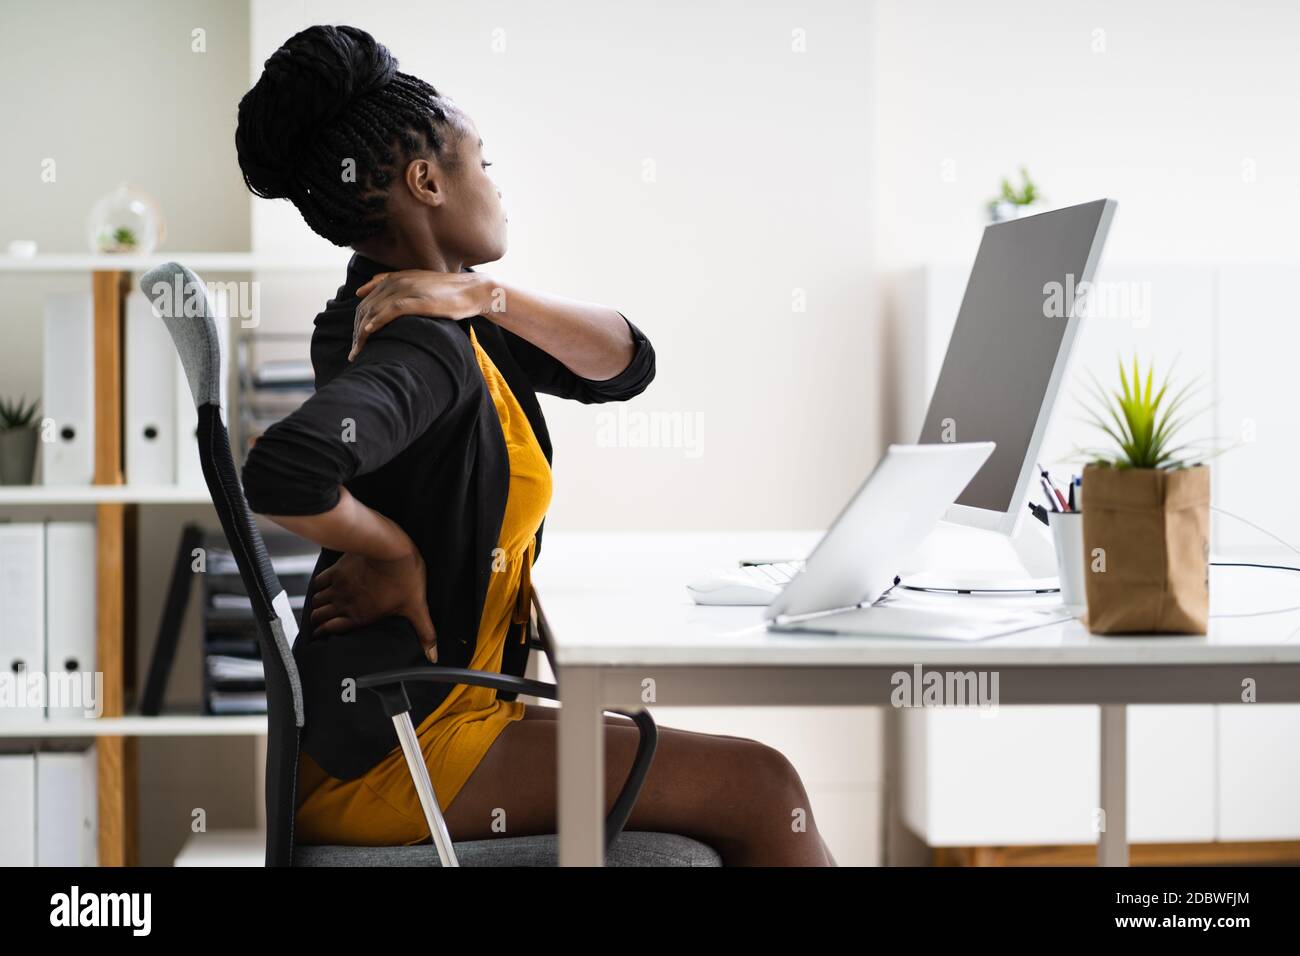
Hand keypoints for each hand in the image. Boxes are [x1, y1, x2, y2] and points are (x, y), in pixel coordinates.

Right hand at [308, 543, 439, 662]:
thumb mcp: (416, 607)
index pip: (332, 629)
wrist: (388, 548)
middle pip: (320, 615)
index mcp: (360, 615)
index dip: (322, 635)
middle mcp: (344, 602)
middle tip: (317, 625)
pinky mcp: (338, 569)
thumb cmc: (403, 576)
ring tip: (318, 609)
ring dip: (316, 606)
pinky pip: (319, 581)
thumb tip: (433, 655)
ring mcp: (338, 585)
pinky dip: (317, 587)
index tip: (319, 637)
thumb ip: (424, 632)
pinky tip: (321, 587)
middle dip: (317, 622)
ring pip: (318, 600)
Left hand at [350, 269, 489, 360]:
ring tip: (358, 352)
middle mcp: (396, 281)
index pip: (366, 301)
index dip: (357, 322)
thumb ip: (394, 287)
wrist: (472, 290)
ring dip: (362, 333)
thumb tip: (365, 292)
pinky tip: (369, 334)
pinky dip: (377, 322)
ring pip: (374, 311)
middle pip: (366, 308)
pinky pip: (389, 311)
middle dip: (356, 332)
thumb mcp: (418, 285)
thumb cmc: (447, 293)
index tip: (356, 341)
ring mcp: (406, 289)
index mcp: (394, 278)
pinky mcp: (417, 300)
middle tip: (354, 353)